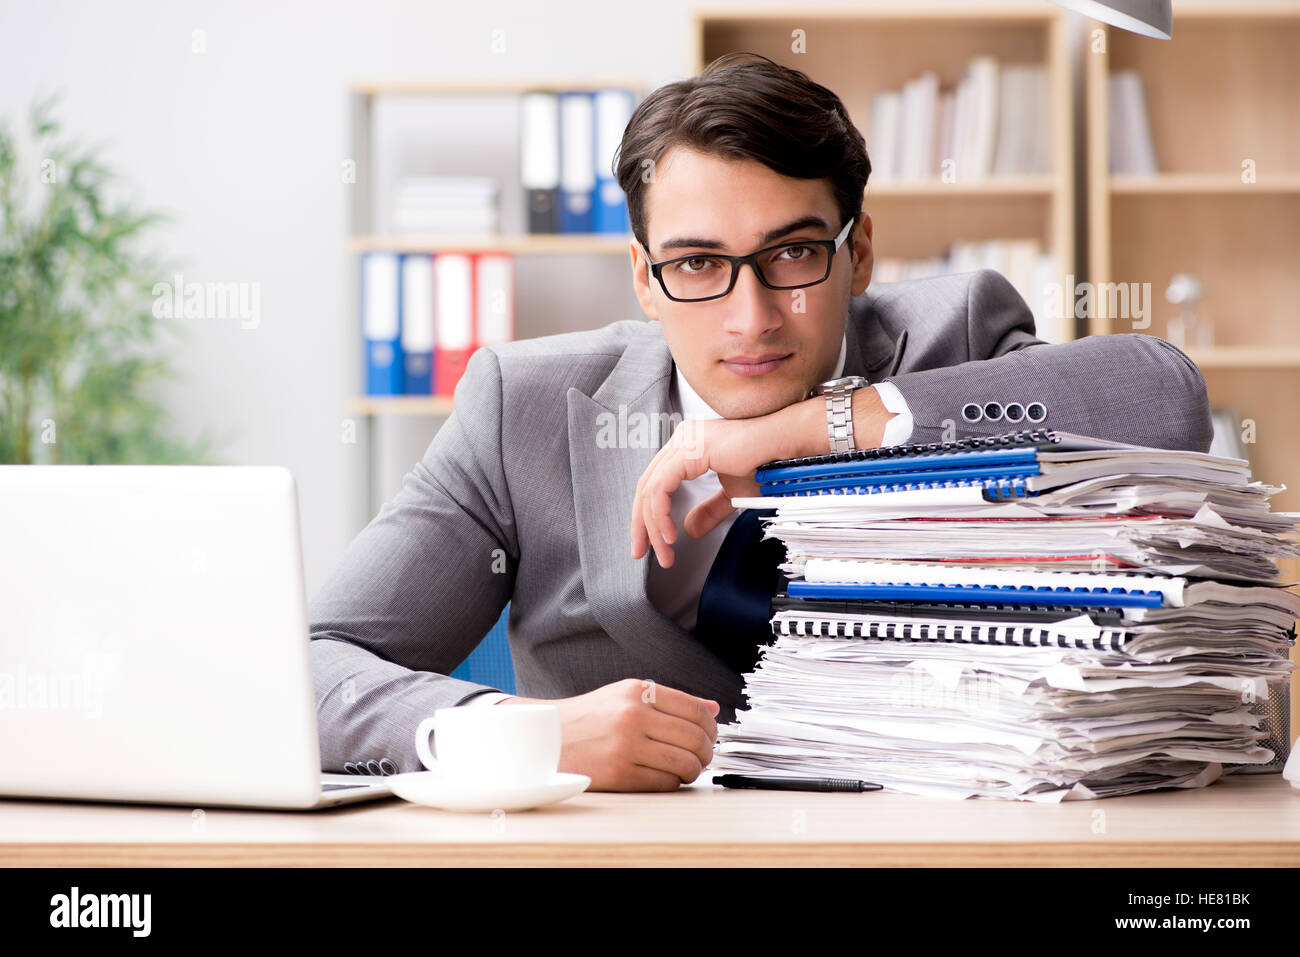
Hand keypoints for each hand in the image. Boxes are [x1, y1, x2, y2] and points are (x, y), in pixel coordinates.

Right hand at [495, 679, 718, 790]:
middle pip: (694, 738)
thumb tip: (712, 708)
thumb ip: (670, 701)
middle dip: (706, 752)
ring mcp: (626, 746)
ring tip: (686, 769)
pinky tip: (667, 778)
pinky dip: (673, 783)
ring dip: (693, 770)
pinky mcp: (620, 774)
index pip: (695, 710)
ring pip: (684, 763)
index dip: (710, 727)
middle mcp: (633, 716)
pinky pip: (665, 782)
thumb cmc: (589, 718)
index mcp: (637, 691)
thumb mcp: (625, 696)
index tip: (708, 736)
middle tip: (702, 757)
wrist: (546, 740)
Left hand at [629, 416, 775, 568]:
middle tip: (641, 551)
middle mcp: (682, 439)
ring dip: (653, 526)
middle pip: (646, 485)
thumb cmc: (766, 463)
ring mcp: (684, 442)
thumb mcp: (731, 495)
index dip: (648, 514)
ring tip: (664, 550)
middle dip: (641, 523)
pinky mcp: (689, 450)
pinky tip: (669, 535)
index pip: (655, 481)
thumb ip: (708, 510)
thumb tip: (689, 529)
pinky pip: (661, 488)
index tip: (650, 541)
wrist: (784, 449)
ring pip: (650, 490)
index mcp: (688, 444)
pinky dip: (660, 515)